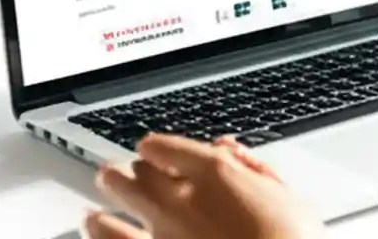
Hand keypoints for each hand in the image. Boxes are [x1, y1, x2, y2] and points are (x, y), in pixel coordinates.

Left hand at [85, 134, 325, 238]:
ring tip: (97, 201)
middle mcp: (179, 199)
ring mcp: (162, 234)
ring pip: (117, 207)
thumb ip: (254, 170)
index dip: (157, 148)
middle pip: (138, 174)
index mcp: (214, 173)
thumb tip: (232, 152)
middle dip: (129, 171)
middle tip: (118, 172)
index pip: (168, 148)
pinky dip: (101, 233)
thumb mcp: (285, 196)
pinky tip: (92, 226)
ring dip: (108, 200)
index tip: (153, 150)